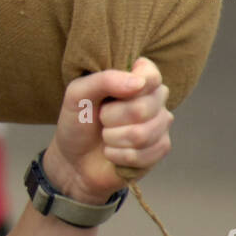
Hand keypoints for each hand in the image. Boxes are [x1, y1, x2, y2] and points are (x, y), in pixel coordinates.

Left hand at [44, 57, 172, 204]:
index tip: (107, 97)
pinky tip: (113, 152)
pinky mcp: (161, 148)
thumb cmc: (78, 122)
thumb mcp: (78, 94)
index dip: (128, 89)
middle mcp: (155, 98)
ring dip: (112, 139)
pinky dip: (118, 156)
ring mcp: (161, 123)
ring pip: (141, 135)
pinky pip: (143, 155)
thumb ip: (105, 80)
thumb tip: (139, 82)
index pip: (150, 76)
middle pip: (142, 109)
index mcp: (138, 78)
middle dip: (110, 119)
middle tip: (101, 120)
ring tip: (106, 136)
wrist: (74, 159)